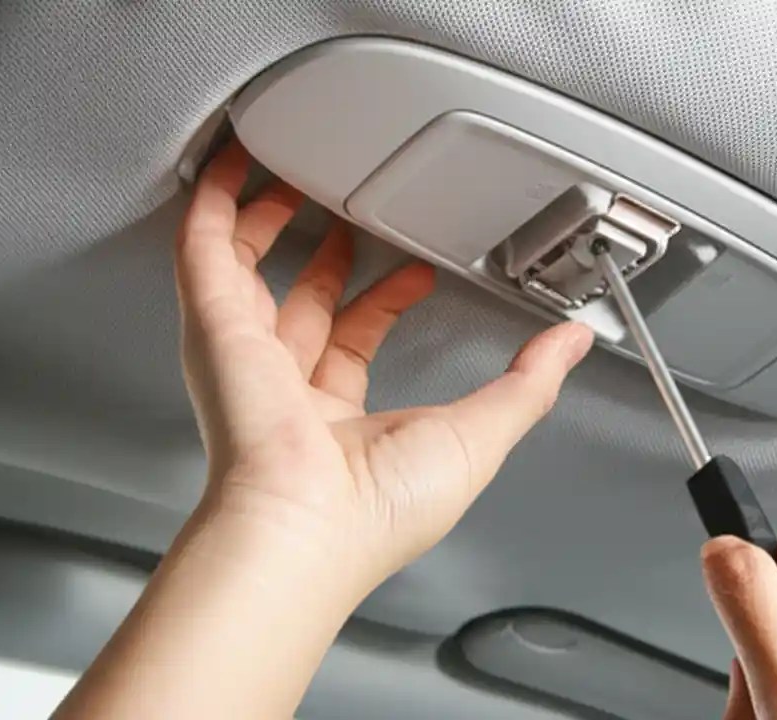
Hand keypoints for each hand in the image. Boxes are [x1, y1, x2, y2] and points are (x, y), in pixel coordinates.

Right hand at [175, 142, 593, 598]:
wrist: (306, 525)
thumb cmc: (376, 510)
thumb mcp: (480, 436)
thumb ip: (528, 383)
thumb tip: (571, 345)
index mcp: (337, 419)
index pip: (359, 341)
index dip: (387, 300)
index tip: (415, 271)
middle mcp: (285, 387)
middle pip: (304, 302)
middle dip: (325, 255)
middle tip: (342, 211)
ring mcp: (245, 354)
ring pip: (248, 271)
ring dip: (267, 221)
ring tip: (285, 174)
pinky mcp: (216, 325)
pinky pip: (205, 250)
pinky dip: (216, 204)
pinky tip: (232, 167)